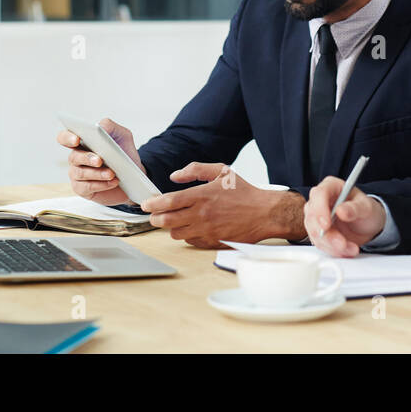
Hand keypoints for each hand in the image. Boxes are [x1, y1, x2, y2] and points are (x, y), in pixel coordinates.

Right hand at [57, 118, 143, 206]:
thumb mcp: (122, 135)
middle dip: (87, 158)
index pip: (65, 138)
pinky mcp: (82, 189)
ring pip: (81, 173)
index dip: (67, 138)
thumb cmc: (123, 153)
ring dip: (97, 173)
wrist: (134, 175)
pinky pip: (88, 187)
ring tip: (112, 173)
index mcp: (82, 142)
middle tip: (100, 160)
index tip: (77, 140)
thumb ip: (109, 126)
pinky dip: (101, 184)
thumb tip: (98, 125)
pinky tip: (113, 182)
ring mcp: (77, 174)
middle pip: (73, 157)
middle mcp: (76, 158)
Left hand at [139, 163, 302, 247]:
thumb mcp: (221, 171)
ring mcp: (207, 230)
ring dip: (171, 227)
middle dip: (155, 218)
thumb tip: (175, 175)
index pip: (168, 202)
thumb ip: (195, 169)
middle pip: (166, 221)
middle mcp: (202, 214)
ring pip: (176, 234)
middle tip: (154, 214)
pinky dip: (187, 235)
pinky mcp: (212, 242)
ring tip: (174, 220)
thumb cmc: (244, 192)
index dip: (152, 204)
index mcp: (202, 195)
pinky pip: (191, 242)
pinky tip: (191, 227)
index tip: (145, 204)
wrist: (265, 213)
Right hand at [304, 176, 385, 257]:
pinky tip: (347, 250)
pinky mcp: (319, 232)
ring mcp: (317, 217)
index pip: (319, 194)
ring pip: (315, 233)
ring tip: (351, 248)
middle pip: (312, 217)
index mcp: (331, 186)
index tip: (326, 225)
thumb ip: (354, 208)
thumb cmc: (366, 210)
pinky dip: (333, 250)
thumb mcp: (366, 207)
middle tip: (342, 243)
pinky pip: (320, 243)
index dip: (320, 210)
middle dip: (327, 234)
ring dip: (332, 245)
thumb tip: (341, 211)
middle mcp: (320, 201)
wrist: (368, 225)